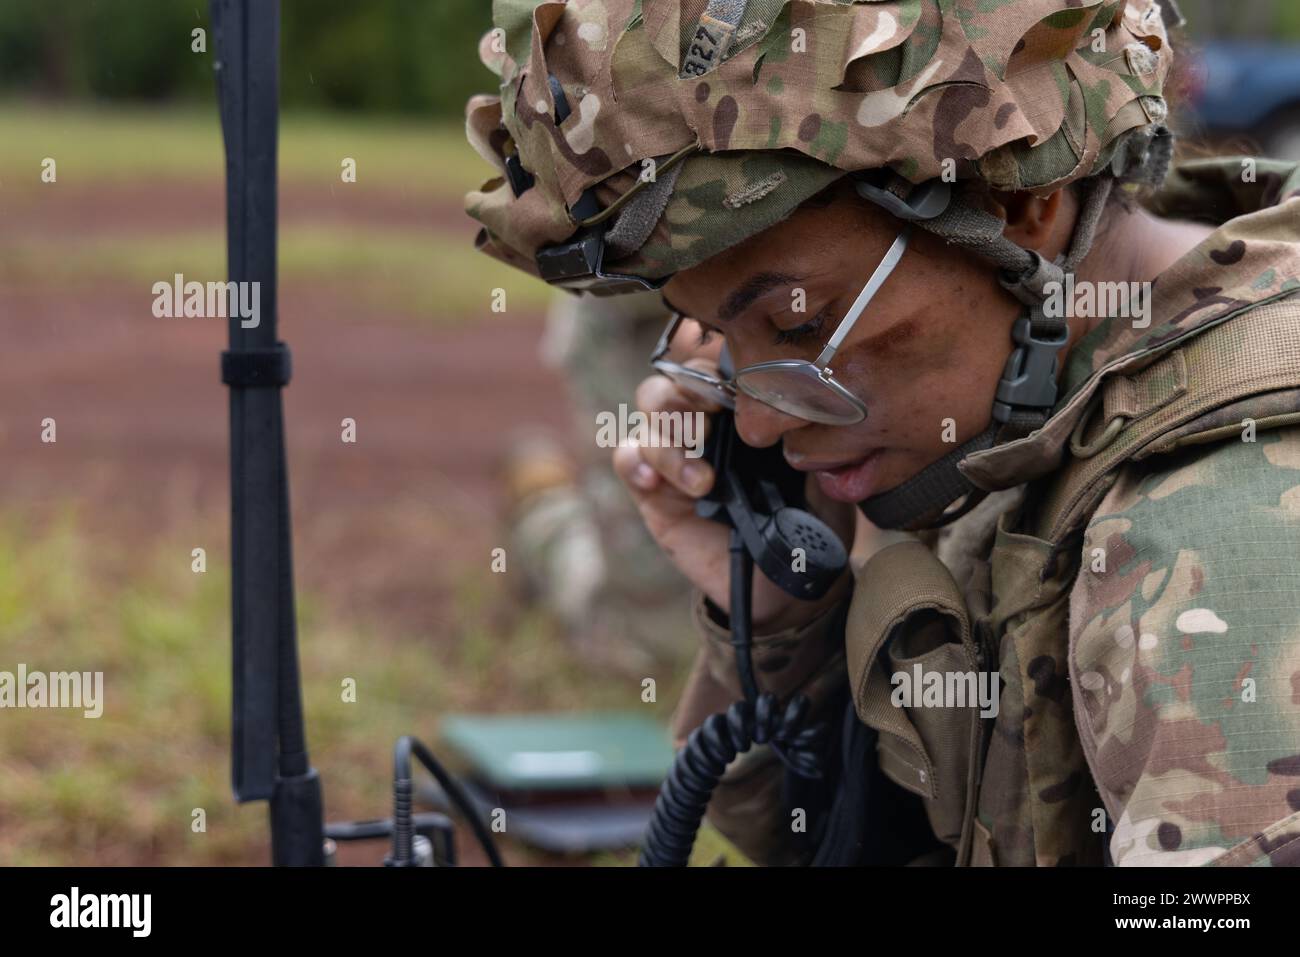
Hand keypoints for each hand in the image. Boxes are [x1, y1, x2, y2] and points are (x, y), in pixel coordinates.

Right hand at [612, 324, 854, 629]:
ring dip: (673, 443)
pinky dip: (634, 461)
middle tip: (711, 418)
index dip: (718, 367)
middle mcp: (705, 424)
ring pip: (650, 417)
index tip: (737, 388)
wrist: (787, 583)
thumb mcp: (823, 476)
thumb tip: (804, 412)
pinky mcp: (654, 492)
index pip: (717, 365)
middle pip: (674, 381)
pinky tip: (652, 480)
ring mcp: (675, 455)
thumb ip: (812, 441)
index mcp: (744, 409)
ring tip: (704, 482)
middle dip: (687, 394)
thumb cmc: (809, 521)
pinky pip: (628, 459)